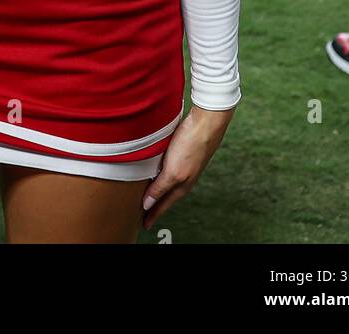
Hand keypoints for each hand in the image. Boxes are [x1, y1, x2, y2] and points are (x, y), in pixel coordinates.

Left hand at [141, 105, 235, 228]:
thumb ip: (160, 187)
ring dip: (156, 188)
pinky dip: (159, 173)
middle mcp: (183, 177)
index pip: (163, 205)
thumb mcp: (173, 171)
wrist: (206, 123)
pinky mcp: (181, 151)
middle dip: (154, 205)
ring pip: (166, 181)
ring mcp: (183, 164)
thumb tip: (148, 204)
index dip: (152, 215)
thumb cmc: (191, 146)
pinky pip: (167, 167)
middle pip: (165, 195)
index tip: (144, 225)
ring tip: (146, 194)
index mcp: (181, 186)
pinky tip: (154, 168)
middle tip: (143, 213)